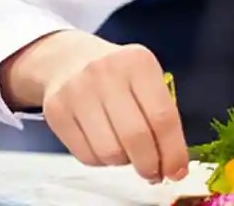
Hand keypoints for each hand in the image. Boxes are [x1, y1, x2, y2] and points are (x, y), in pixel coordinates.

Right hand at [40, 40, 188, 183]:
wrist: (70, 59)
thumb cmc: (117, 76)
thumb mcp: (145, 78)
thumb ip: (161, 115)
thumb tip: (172, 163)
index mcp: (138, 62)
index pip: (163, 117)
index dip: (173, 152)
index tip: (177, 171)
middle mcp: (106, 72)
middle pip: (136, 137)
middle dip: (149, 165)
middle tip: (153, 173)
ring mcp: (78, 90)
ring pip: (110, 151)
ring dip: (124, 162)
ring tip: (125, 150)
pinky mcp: (56, 110)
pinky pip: (86, 155)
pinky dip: (101, 161)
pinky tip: (104, 145)